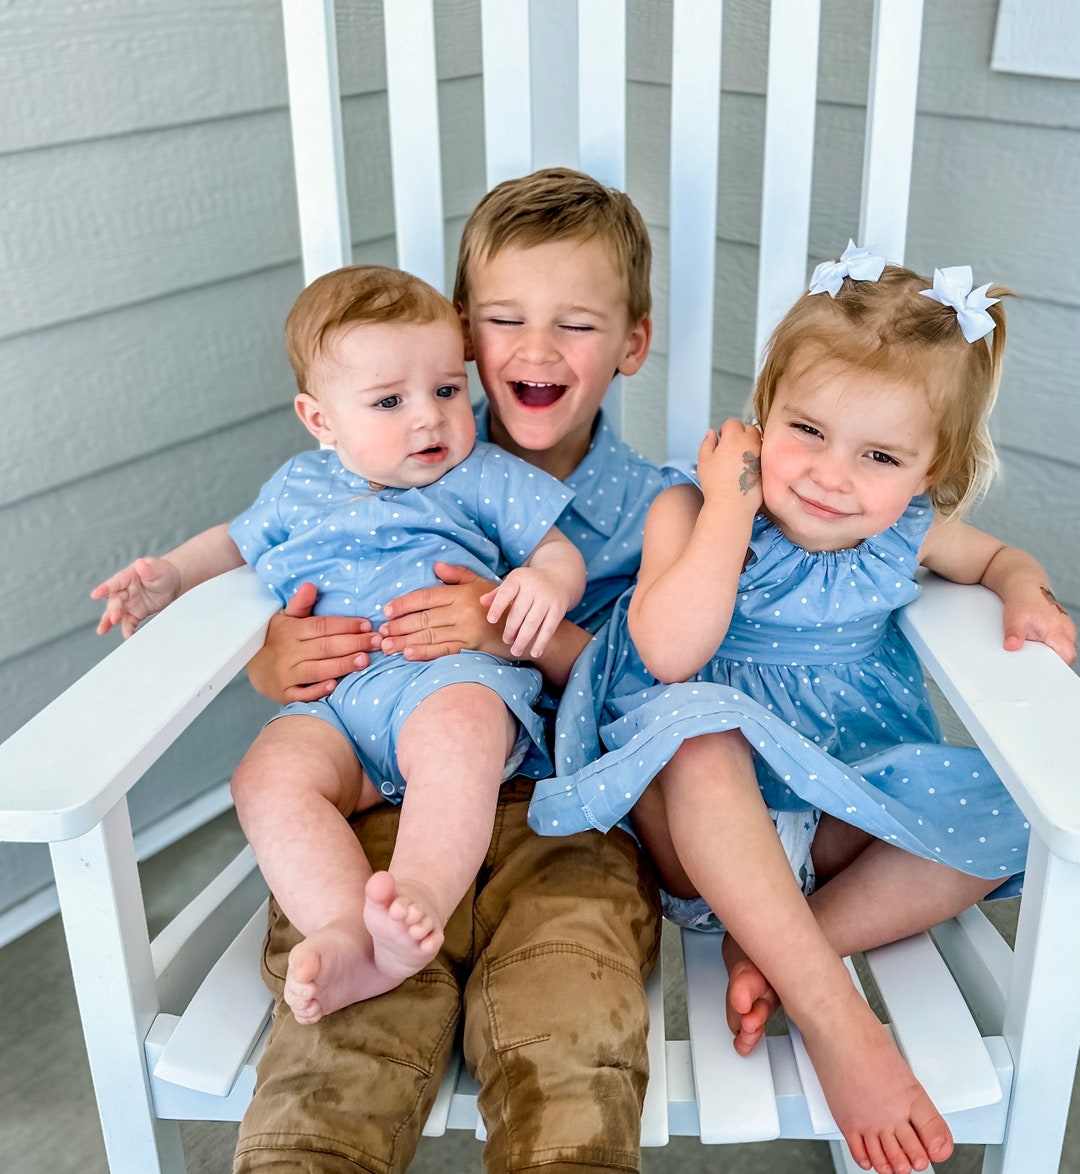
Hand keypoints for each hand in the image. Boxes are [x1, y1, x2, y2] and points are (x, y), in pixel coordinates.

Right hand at [92, 557, 181, 637]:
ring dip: (109, 622)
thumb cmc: (162, 572)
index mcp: (128, 577)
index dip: (105, 588)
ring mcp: (129, 603)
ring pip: (116, 613)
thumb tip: (140, 563)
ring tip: (102, 631)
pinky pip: (130, 623)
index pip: (115, 582)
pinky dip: (128, 630)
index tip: (95, 595)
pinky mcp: (136, 614)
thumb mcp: (157, 569)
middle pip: (115, 601)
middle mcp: (125, 591)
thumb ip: (148, 568)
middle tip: (114, 618)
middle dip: (113, 610)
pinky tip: (128, 636)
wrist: (172, 584)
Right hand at [246, 582, 380, 703]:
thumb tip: (310, 586)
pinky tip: (335, 685)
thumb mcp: (285, 617)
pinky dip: (318, 690)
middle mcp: (289, 652)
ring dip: (342, 665)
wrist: (252, 666)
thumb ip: (300, 603)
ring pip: (317, 669)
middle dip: (353, 644)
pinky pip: (302, 693)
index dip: (346, 625)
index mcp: (290, 631)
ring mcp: (286, 674)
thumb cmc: (278, 638)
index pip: (322, 626)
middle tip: (376, 642)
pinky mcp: (285, 693)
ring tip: (364, 660)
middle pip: (325, 647)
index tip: (367, 625)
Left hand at [379, 563, 506, 659]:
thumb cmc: (498, 603)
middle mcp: (462, 611)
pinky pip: (444, 651)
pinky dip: (425, 653)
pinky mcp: (471, 649)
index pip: (426, 596)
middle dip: (399, 626)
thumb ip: (457, 574)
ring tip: (387, 646)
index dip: (405, 603)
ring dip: (405, 641)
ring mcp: (466, 631)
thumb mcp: (480, 583)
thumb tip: (436, 566)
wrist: (523, 626)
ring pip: (430, 635)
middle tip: (380, 632)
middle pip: (424, 618)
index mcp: (461, 593)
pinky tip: (408, 655)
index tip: (387, 610)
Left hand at [481, 566, 570, 658]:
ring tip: (515, 651)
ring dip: (523, 639)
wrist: (558, 577)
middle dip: (511, 629)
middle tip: (506, 640)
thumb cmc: (528, 584)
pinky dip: (541, 642)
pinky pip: (549, 628)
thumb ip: (497, 594)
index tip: (491, 620)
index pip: (506, 593)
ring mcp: (547, 598)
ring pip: (533, 622)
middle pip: (519, 612)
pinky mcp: (559, 609)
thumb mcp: (513, 583)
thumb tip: (482, 602)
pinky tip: (534, 653)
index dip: (498, 606)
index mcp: (518, 579)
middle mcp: (534, 587)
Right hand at [696, 419, 762, 512]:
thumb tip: (711, 433)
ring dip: (749, 444)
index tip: (721, 439)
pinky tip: (746, 468)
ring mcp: (761, 455)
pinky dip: (756, 457)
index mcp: (734, 438)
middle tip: (730, 447)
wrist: (732, 505)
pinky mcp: (766, 466)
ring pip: (758, 441)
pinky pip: (762, 455)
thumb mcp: (704, 460)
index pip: (732, 423)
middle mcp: (751, 443)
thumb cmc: (715, 484)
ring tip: (739, 458)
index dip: (725, 430)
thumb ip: (707, 443)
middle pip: (749, 428)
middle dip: (740, 433)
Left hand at [1002, 584, 1076, 665]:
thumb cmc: (1022, 602)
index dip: (1058, 667)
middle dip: (1051, 663)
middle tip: (1034, 664)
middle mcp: (1067, 630)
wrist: (1026, 587)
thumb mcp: (1014, 618)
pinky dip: (1048, 647)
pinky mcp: (1062, 629)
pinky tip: (1035, 646)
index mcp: (1058, 630)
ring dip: (1049, 654)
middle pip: (1066, 656)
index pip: (1067, 657)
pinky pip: (1059, 643)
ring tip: (1033, 652)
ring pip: (1062, 649)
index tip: (1044, 672)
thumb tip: (1011, 646)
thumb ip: (1014, 634)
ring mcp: (1066, 629)